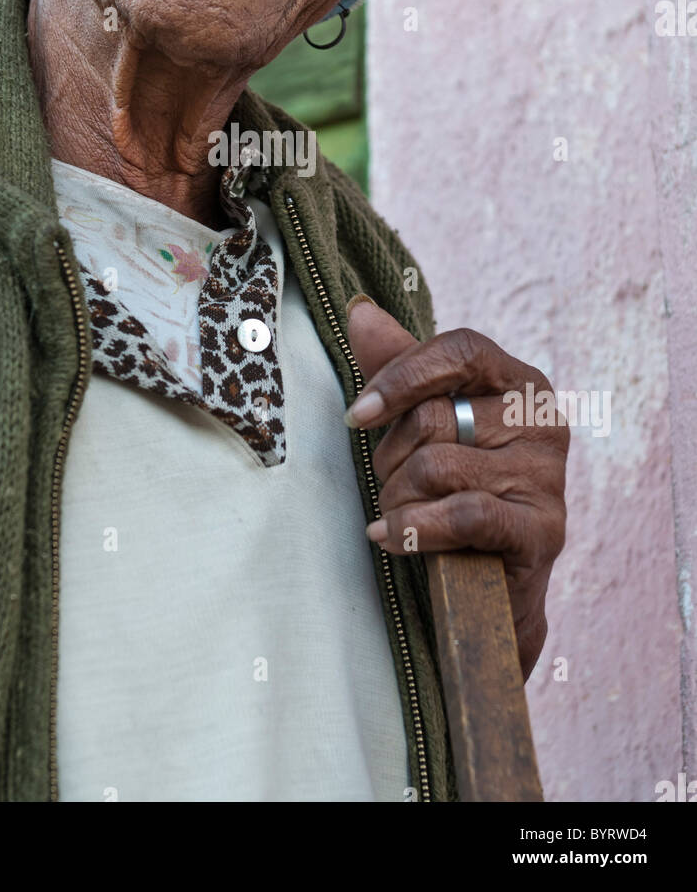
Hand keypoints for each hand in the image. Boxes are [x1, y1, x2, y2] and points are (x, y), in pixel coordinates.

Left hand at [346, 300, 568, 679]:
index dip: (401, 376)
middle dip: (390, 458)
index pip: (461, 349)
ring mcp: (548, 477)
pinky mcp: (543, 530)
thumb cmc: (454, 493)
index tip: (356, 416)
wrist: (489, 593)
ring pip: (436, 466)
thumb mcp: (428, 426)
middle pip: (436, 415)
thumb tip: (360, 310)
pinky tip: (393, 538)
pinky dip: (413, 528)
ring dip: (398, 499)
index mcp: (522, 384)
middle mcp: (545, 422)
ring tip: (399, 515)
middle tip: (388, 485)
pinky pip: (460, 513)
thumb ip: (400, 367)